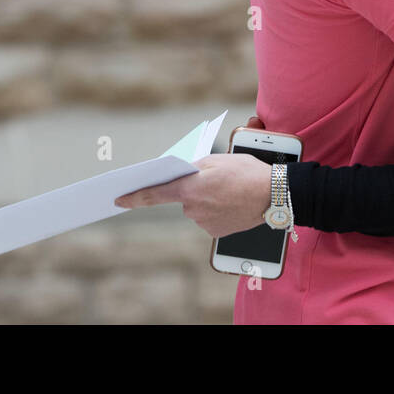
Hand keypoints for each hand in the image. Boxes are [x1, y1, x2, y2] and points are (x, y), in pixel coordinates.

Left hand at [114, 152, 272, 236]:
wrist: (274, 194)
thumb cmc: (246, 172)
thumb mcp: (217, 160)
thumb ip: (192, 167)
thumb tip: (178, 176)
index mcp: (189, 188)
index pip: (153, 195)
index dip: (134, 197)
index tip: (119, 200)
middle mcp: (193, 209)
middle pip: (183, 198)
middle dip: (195, 189)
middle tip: (218, 180)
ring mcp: (204, 223)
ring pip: (197, 208)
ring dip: (208, 199)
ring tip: (231, 191)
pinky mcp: (216, 233)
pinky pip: (209, 218)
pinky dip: (217, 210)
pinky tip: (233, 203)